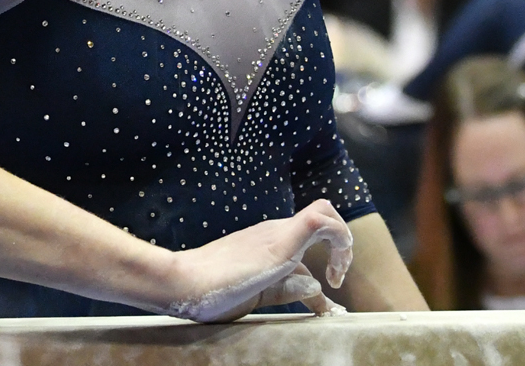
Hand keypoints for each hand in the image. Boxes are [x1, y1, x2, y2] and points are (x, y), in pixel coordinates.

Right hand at [157, 199, 353, 321]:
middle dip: (338, 253)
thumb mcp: (256, 296)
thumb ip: (285, 291)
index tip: (327, 310)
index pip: (304, 254)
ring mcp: (277, 232)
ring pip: (325, 213)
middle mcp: (273, 232)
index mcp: (264, 246)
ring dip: (342, 242)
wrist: (183, 282)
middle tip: (334, 287)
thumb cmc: (209, 292)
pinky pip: (321, 220)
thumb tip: (315, 286)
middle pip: (320, 224)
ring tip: (337, 277)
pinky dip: (338, 238)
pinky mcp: (281, 239)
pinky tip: (333, 272)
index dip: (320, 285)